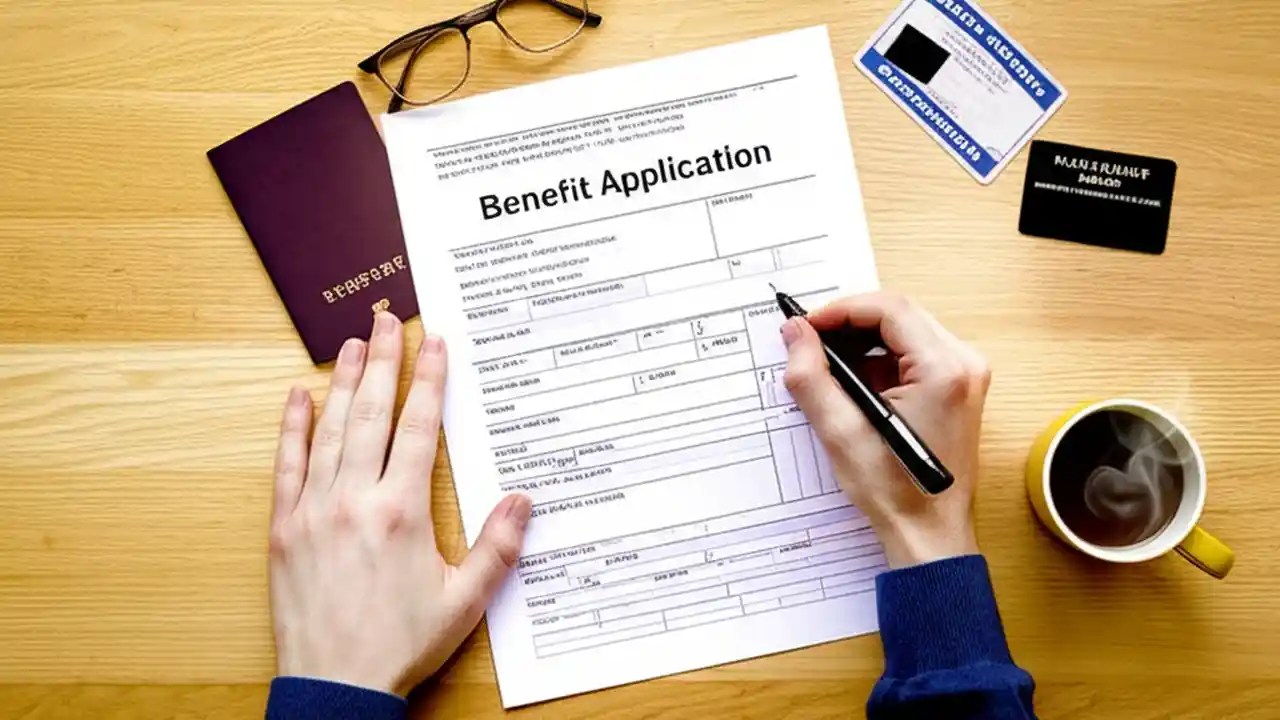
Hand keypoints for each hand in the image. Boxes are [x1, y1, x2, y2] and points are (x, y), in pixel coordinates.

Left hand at [268, 312, 531, 696]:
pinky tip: (298, 397)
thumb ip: (497, 548)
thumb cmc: (401, 645)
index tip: (434, 344)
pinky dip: (293, 428)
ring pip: (330, 431)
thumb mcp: (464, 601)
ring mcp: (314, 510)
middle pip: (372, 415)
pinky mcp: (285, 529)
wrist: (335, 687)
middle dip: (383, 362)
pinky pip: (288, 465)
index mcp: (403, 511)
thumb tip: (525, 501)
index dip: (429, 381)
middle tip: (386, 320)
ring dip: (343, 383)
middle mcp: (356, 500)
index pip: (419, 428)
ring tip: (352, 344)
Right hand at [781, 293, 989, 567]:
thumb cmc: (895, 492)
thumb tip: (795, 332)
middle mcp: (964, 364)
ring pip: (904, 332)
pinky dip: (878, 360)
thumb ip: (812, 376)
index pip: (889, 309)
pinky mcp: (956, 388)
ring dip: (862, 342)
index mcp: (944, 370)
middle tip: (809, 342)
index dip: (841, 310)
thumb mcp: (841, 432)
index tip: (806, 326)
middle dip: (849, 324)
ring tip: (826, 367)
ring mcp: (965, 375)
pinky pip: (913, 354)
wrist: (930, 534)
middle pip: (898, 315)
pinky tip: (851, 386)